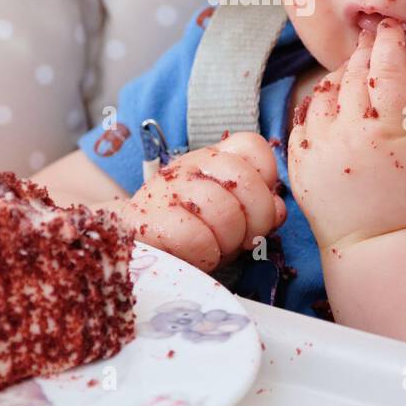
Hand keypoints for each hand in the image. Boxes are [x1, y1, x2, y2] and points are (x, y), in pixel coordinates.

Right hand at [113, 131, 286, 273]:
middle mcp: (188, 165)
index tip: (254, 210)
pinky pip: (196, 237)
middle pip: (245, 179)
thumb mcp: (230, 220)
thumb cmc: (186, 235)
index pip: (254, 148)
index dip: (265, 181)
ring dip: (227, 241)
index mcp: (211, 159)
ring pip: (223, 210)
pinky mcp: (148, 219)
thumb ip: (258, 210)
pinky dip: (205, 254)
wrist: (127, 248)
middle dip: (255, 220)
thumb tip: (278, 208)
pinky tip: (196, 257)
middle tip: (240, 239)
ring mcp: (166, 189)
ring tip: (215, 248)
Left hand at [287, 18, 405, 252]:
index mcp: (388, 128)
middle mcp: (348, 131)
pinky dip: (317, 104)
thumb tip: (400, 69)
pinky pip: (303, 118)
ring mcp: (319, 145)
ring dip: (339, 76)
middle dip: (364, 52)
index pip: (385, 68)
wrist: (378, 243)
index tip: (389, 29)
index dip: (387, 42)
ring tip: (351, 72)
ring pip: (324, 91)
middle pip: (353, 75)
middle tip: (371, 38)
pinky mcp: (299, 160)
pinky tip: (328, 101)